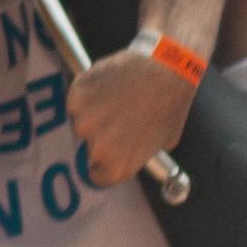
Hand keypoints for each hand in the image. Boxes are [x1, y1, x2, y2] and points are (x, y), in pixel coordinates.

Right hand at [70, 42, 190, 191]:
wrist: (164, 70)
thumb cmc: (169, 106)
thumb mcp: (163, 141)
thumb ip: (140, 152)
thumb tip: (130, 150)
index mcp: (119, 166)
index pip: (99, 176)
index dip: (104, 165)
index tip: (109, 154)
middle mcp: (97, 149)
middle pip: (91, 146)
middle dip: (102, 135)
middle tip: (119, 118)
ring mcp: (84, 121)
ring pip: (82, 120)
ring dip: (93, 112)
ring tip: (114, 98)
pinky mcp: (77, 96)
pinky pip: (77, 98)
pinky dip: (87, 92)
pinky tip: (107, 85)